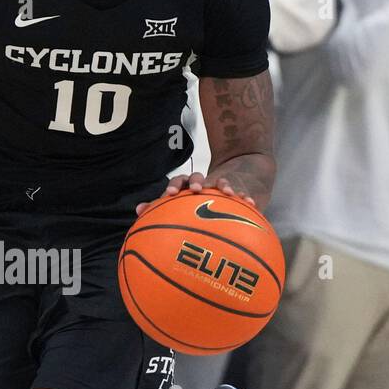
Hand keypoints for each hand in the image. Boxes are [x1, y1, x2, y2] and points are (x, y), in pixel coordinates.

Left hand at [136, 175, 257, 215]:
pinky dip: (245, 196)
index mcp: (187, 188)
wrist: (233, 178)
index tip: (169, 194)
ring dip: (222, 185)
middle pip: (197, 177)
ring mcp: (221, 186)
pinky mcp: (239, 189)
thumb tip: (137, 212)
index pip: (178, 182)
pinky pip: (243, 193)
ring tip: (227, 192)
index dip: (174, 186)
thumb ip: (162, 210)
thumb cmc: (201, 203)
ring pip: (220, 182)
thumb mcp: (183, 207)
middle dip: (196, 182)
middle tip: (195, 190)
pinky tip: (250, 202)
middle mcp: (204, 184)